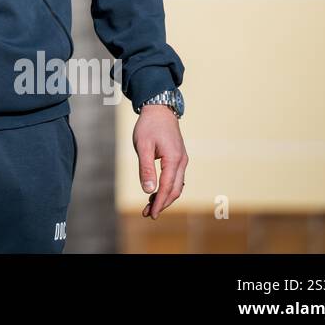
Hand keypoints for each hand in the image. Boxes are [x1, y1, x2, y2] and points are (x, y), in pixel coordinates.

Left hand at [133, 105, 186, 219]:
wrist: (159, 110)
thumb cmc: (149, 126)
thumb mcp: (143, 146)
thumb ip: (145, 168)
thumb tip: (148, 190)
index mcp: (174, 159)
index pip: (168, 187)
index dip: (159, 202)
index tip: (151, 214)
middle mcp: (181, 161)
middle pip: (175, 190)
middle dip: (162, 203)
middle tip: (147, 213)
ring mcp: (182, 160)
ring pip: (177, 185)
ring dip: (165, 197)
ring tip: (149, 206)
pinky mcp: (179, 158)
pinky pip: (176, 178)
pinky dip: (168, 188)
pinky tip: (156, 193)